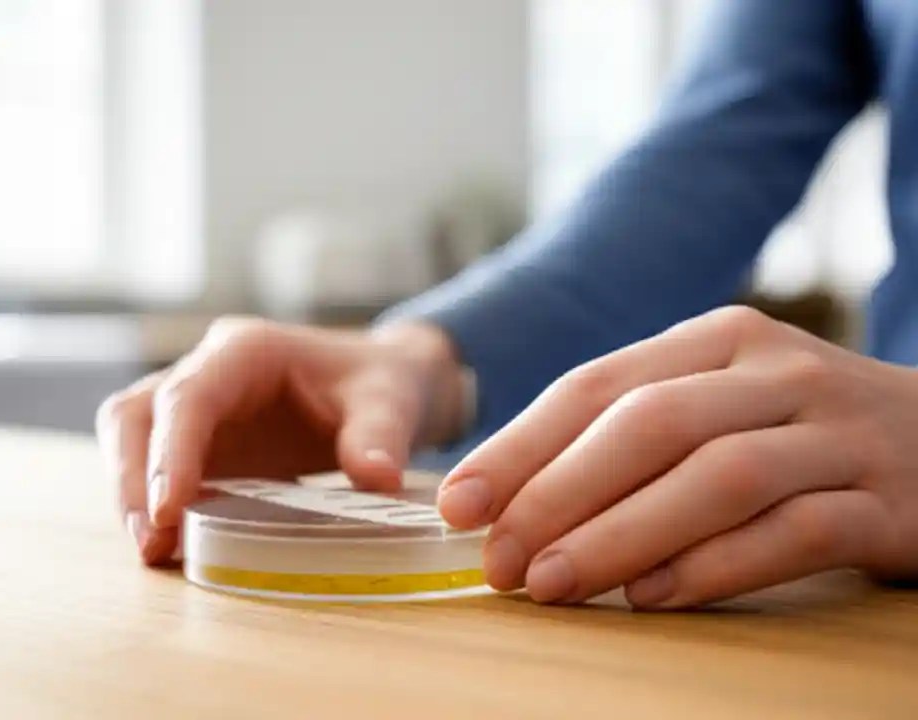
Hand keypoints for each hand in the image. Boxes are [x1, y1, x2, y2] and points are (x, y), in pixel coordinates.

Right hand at [96, 317, 466, 564]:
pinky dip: (154, 504)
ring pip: (131, 437)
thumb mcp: (390, 402)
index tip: (168, 509)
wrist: (380, 385)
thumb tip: (377, 478)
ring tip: (155, 550)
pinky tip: (171, 546)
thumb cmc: (378, 383)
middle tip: (151, 542)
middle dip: (132, 478)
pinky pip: (154, 468)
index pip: (188, 396)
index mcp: (246, 350)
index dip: (170, 451)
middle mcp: (207, 371)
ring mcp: (197, 408)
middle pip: (136, 414)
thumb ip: (379, 436)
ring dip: (132, 493)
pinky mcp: (199, 444)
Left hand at [437, 305, 917, 607]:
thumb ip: (627, 437)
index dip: (519, 447)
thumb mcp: (715, 404)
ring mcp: (837, 433)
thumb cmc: (795, 433)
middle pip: (648, 426)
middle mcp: (776, 373)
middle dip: (558, 495)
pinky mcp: (888, 502)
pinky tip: (654, 598)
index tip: (459, 505)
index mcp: (715, 341)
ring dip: (623, 534)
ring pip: (717, 477)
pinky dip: (716, 566)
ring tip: (555, 585)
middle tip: (500, 560)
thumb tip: (507, 502)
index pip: (595, 386)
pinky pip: (794, 533)